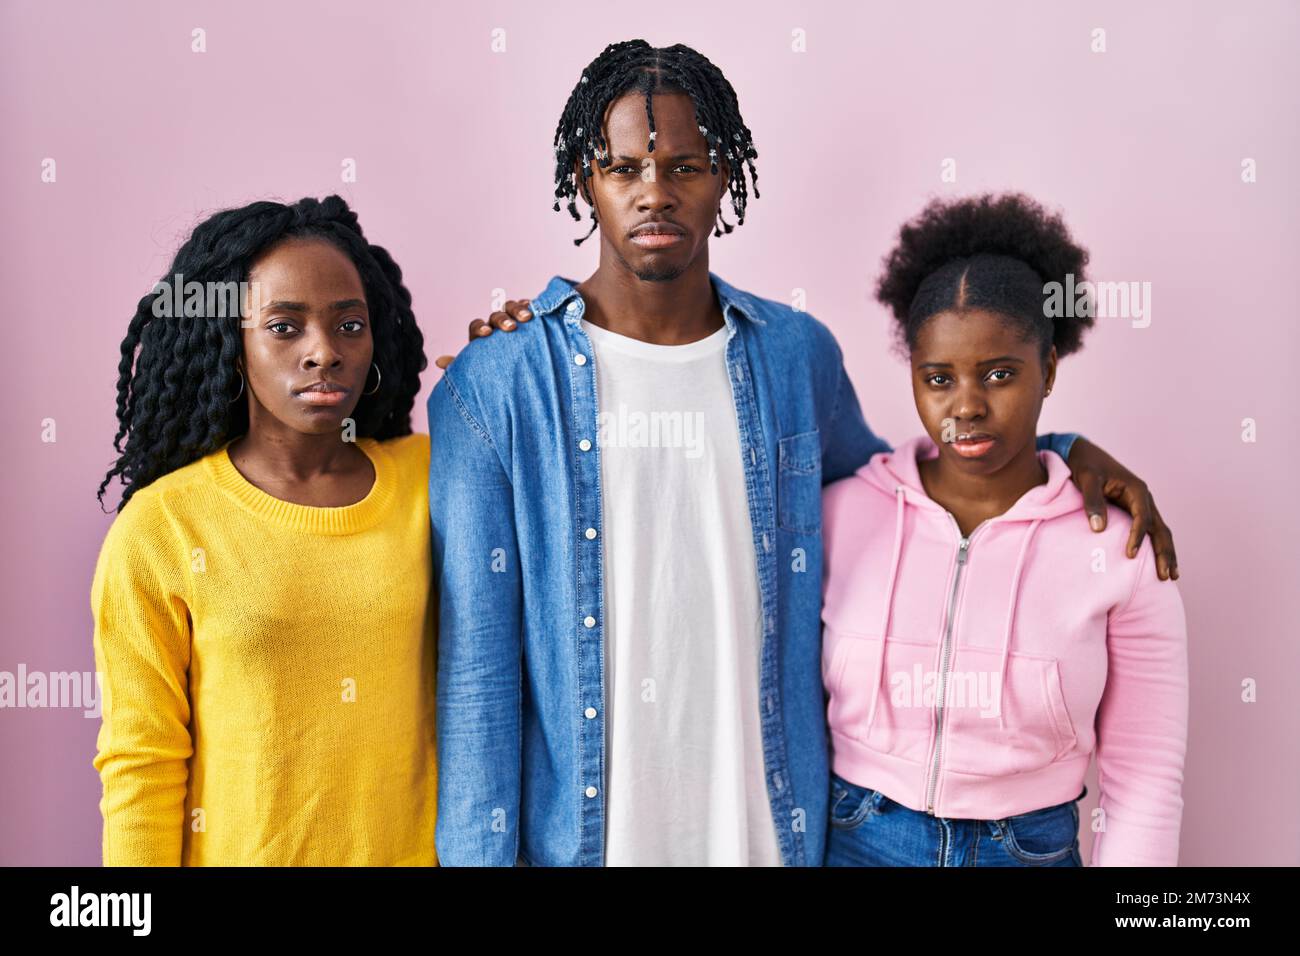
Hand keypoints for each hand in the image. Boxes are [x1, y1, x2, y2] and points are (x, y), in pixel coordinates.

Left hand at [434, 299, 532, 369]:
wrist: (522, 377)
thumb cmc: (498, 375)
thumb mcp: (480, 372)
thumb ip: (461, 366)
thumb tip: (438, 362)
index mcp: (482, 337)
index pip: (477, 326)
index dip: (480, 327)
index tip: (486, 334)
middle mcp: (497, 326)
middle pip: (495, 315)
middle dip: (502, 319)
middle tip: (511, 328)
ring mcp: (514, 320)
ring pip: (510, 307)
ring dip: (517, 309)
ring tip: (527, 317)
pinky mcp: (530, 319)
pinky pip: (528, 307)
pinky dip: (530, 305)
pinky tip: (534, 308)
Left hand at [1065, 438, 1178, 580]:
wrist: (1083, 453)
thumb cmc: (1085, 465)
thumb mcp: (1086, 479)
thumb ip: (1093, 501)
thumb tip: (1099, 528)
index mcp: (1136, 489)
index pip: (1142, 518)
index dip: (1138, 537)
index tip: (1130, 556)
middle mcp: (1144, 498)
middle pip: (1160, 528)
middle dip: (1164, 552)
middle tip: (1165, 575)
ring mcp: (1142, 505)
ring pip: (1159, 531)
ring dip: (1165, 553)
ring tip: (1170, 575)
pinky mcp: (1134, 510)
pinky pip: (1150, 531)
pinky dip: (1156, 546)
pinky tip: (1158, 562)